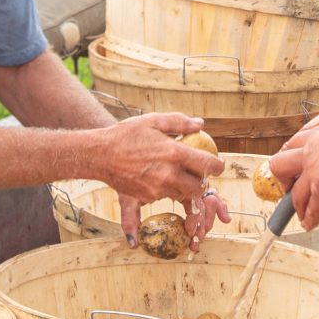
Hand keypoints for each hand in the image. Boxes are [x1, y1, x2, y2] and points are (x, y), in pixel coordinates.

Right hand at [95, 112, 223, 241]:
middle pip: (199, 187)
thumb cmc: (126, 135)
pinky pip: (165, 196)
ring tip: (176, 173)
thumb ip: (179, 123)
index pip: (209, 165)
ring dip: (185, 187)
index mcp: (175, 153)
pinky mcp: (147, 197)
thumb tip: (200, 124)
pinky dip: (166, 190)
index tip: (218, 165)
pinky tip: (157, 177)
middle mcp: (169, 174)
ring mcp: (158, 188)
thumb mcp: (154, 121)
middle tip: (197, 173)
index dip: (218, 166)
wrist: (100, 155)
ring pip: (183, 194)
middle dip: (202, 181)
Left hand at [267, 115, 318, 229]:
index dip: (288, 158)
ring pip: (296, 196)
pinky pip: (311, 211)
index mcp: (316, 136)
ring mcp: (314, 175)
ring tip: (302, 215)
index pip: (290, 145)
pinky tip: (311, 224)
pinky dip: (310, 220)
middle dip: (284, 181)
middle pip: (280, 167)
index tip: (291, 168)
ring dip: (298, 207)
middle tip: (289, 190)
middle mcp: (309, 154)